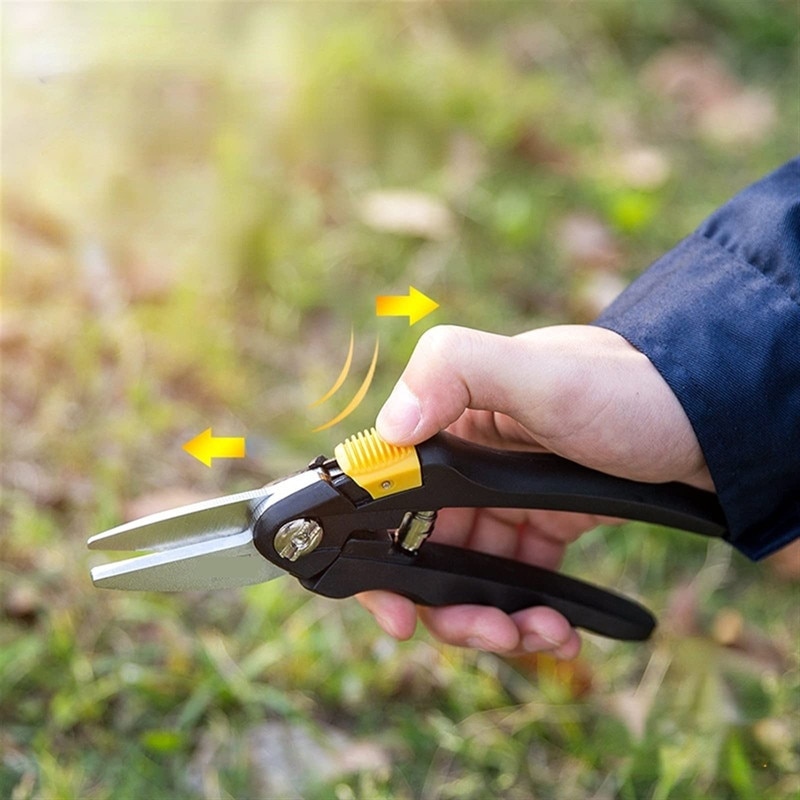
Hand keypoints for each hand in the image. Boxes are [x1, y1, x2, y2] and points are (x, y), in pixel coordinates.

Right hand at [358, 324, 712, 657]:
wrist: (712, 418)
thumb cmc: (628, 388)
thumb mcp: (544, 374)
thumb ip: (456, 373)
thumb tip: (389, 431)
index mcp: (451, 426)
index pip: (388, 500)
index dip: (379, 563)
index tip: (399, 614)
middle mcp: (469, 463)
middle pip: (426, 553)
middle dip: (448, 607)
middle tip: (490, 634)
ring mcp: (506, 496)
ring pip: (472, 575)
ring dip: (494, 619)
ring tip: (542, 635)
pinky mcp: (544, 520)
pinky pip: (519, 579)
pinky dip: (531, 612)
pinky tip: (561, 629)